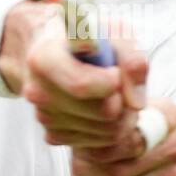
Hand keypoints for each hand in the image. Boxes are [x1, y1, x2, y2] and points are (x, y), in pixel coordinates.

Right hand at [3, 3, 147, 152]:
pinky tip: (103, 106)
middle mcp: (38, 92)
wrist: (56, 50)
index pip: (82, 85)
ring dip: (122, 116)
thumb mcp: (114, 32)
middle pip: (104, 112)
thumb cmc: (87, 38)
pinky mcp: (53, 136)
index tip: (116, 69)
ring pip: (107, 131)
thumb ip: (132, 59)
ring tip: (116, 94)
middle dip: (125, 101)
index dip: (114, 81)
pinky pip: (98, 143)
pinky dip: (109, 128)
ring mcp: (44, 117)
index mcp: (44, 59)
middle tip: (124, 85)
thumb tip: (136, 103)